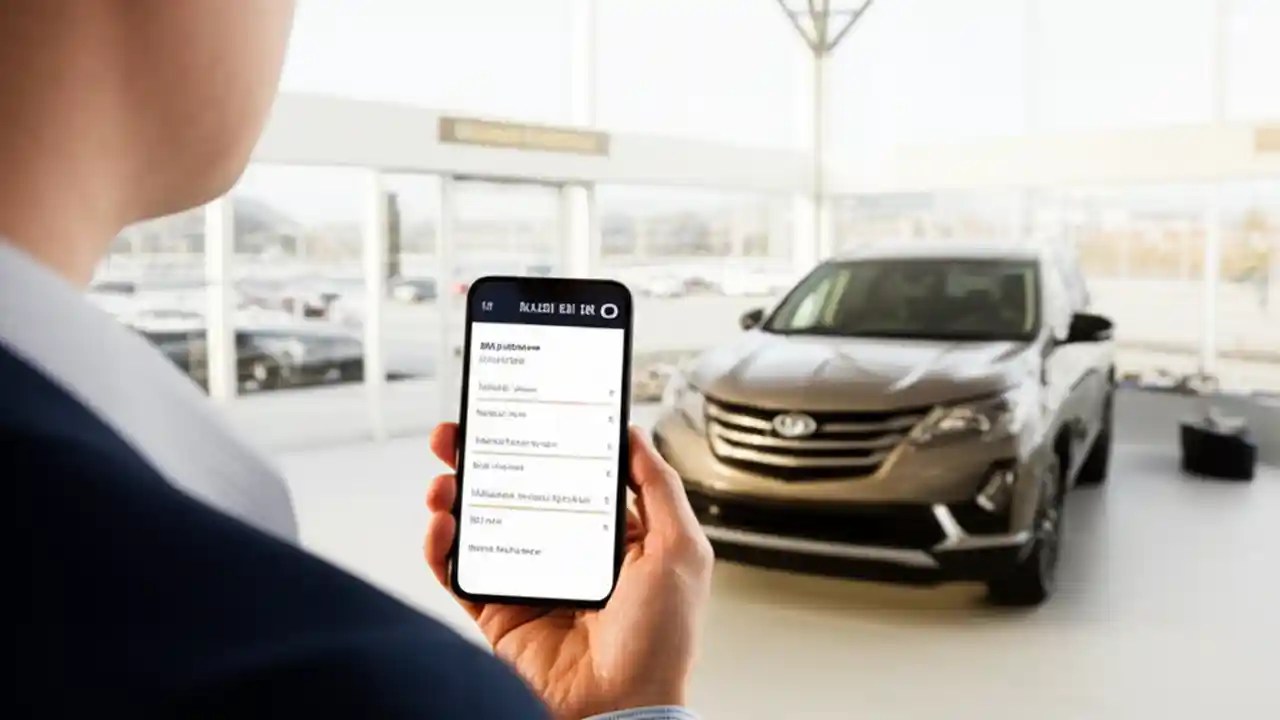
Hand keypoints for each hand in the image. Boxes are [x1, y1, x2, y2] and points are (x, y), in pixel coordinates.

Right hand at [423, 423, 713, 719]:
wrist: (622, 706)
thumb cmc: (663, 640)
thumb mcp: (680, 549)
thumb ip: (659, 489)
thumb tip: (635, 435)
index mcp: (611, 535)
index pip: (567, 474)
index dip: (541, 441)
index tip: (518, 411)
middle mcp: (566, 552)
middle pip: (514, 490)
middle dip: (481, 459)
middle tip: (457, 435)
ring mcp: (530, 581)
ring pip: (480, 524)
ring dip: (455, 496)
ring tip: (446, 480)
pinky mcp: (499, 611)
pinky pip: (461, 573)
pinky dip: (442, 547)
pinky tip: (442, 525)